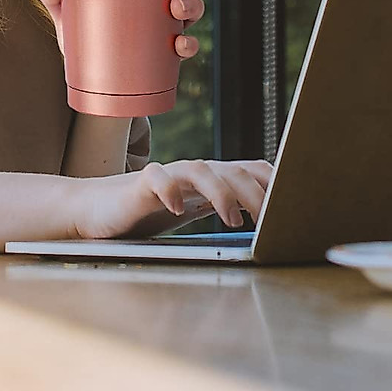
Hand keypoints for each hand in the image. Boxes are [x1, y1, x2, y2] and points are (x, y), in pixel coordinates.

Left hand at [36, 0, 214, 57]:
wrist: (84, 73)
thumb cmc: (81, 29)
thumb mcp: (66, 6)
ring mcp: (166, 24)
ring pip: (193, 8)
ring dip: (193, 4)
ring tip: (177, 4)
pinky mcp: (163, 52)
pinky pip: (184, 47)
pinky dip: (187, 45)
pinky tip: (180, 43)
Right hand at [73, 157, 274, 238]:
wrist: (98, 209)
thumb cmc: (150, 212)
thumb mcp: (195, 211)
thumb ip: (224, 206)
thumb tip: (265, 219)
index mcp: (212, 178)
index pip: (251, 169)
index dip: (273, 183)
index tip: (292, 204)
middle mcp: (194, 171)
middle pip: (233, 169)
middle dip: (255, 193)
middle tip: (269, 222)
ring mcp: (169, 174)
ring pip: (201, 169)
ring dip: (222, 192)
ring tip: (232, 220)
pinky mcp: (141, 183)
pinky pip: (157, 177)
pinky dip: (170, 190)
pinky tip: (178, 209)